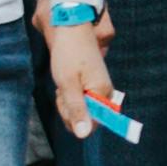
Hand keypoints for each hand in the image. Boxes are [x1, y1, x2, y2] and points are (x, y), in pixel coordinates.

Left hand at [45, 11, 124, 142]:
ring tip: (63, 85)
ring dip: (67, 103)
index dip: (76, 120)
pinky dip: (68, 96)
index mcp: (102, 93)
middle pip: (86, 119)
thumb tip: (84, 135)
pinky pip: (78, 101)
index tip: (66, 103)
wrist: (70, 30)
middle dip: (69, 110)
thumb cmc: (68, 55)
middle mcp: (104, 93)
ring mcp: (97, 89)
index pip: (93, 124)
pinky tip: (65, 83)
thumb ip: (77, 110)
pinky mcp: (90, 85)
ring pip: (80, 110)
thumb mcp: (68, 85)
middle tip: (62, 91)